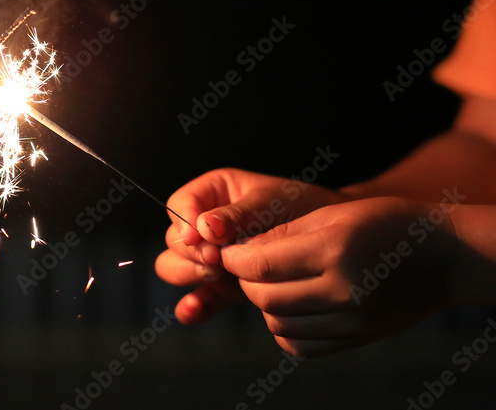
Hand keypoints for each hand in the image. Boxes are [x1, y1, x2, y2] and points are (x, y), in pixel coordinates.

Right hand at [155, 168, 345, 323]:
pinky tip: (194, 311)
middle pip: (174, 239)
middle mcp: (205, 226)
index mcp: (212, 193)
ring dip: (190, 273)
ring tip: (218, 275)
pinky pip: (198, 296)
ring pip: (175, 266)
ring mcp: (211, 256)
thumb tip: (204, 228)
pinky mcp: (222, 285)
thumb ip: (237, 215)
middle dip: (191, 251)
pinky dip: (193, 305)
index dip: (184, 221)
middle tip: (217, 260)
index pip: (180, 205)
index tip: (200, 238)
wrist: (330, 241)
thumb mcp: (271, 202)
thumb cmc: (303, 208)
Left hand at [220, 196, 458, 355]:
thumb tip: (238, 252)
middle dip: (245, 281)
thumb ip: (281, 234)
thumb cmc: (383, 223)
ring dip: (264, 305)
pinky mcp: (357, 338)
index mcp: (334, 251)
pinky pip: (301, 347)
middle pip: (265, 298)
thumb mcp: (331, 214)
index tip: (228, 250)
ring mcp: (353, 320)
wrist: (440, 256)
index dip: (234, 259)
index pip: (260, 265)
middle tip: (249, 265)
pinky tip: (291, 307)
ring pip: (278, 325)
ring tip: (273, 283)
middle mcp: (343, 291)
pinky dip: (284, 330)